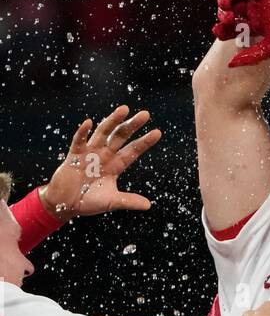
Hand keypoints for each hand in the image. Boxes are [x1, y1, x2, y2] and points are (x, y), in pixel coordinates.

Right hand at [40, 106, 161, 219]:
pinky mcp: (74, 155)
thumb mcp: (111, 202)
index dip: (144, 142)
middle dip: (132, 125)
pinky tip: (88, 123)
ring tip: (124, 110)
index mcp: (115, 166)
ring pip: (102, 133)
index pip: (132, 151)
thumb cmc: (88, 201)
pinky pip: (79, 141)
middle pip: (120, 137)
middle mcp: (104, 155)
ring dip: (112, 121)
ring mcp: (89, 152)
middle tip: (145, 114)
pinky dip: (83, 132)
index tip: (157, 132)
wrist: (66, 204)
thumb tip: (148, 205)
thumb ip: (128, 201)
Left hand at [212, 0, 269, 68]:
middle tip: (226, 20)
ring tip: (225, 6)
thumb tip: (229, 64)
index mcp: (255, 23)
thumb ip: (251, 57)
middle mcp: (253, 7)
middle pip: (230, 11)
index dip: (223, 30)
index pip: (233, 27)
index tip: (217, 32)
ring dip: (223, 0)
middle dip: (224, 16)